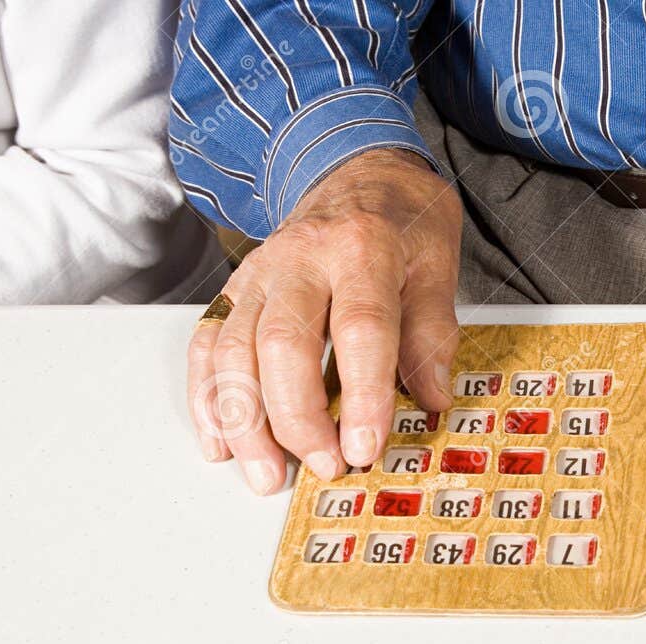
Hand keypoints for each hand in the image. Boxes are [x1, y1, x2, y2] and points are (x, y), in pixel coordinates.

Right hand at [187, 149, 461, 492]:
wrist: (357, 167)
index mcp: (362, 248)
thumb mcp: (438, 265)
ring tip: (266, 474)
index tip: (366, 447)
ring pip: (233, 351)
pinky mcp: (236, 290)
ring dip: (245, 421)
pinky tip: (220, 441)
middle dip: (298, 418)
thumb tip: (433, 398)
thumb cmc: (402, 221)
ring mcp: (259, 275)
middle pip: (284, 344)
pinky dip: (207, 399)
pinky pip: (206, 345)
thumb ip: (433, 332)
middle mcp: (300, 258)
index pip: (360, 328)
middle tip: (326, 465)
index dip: (362, 395)